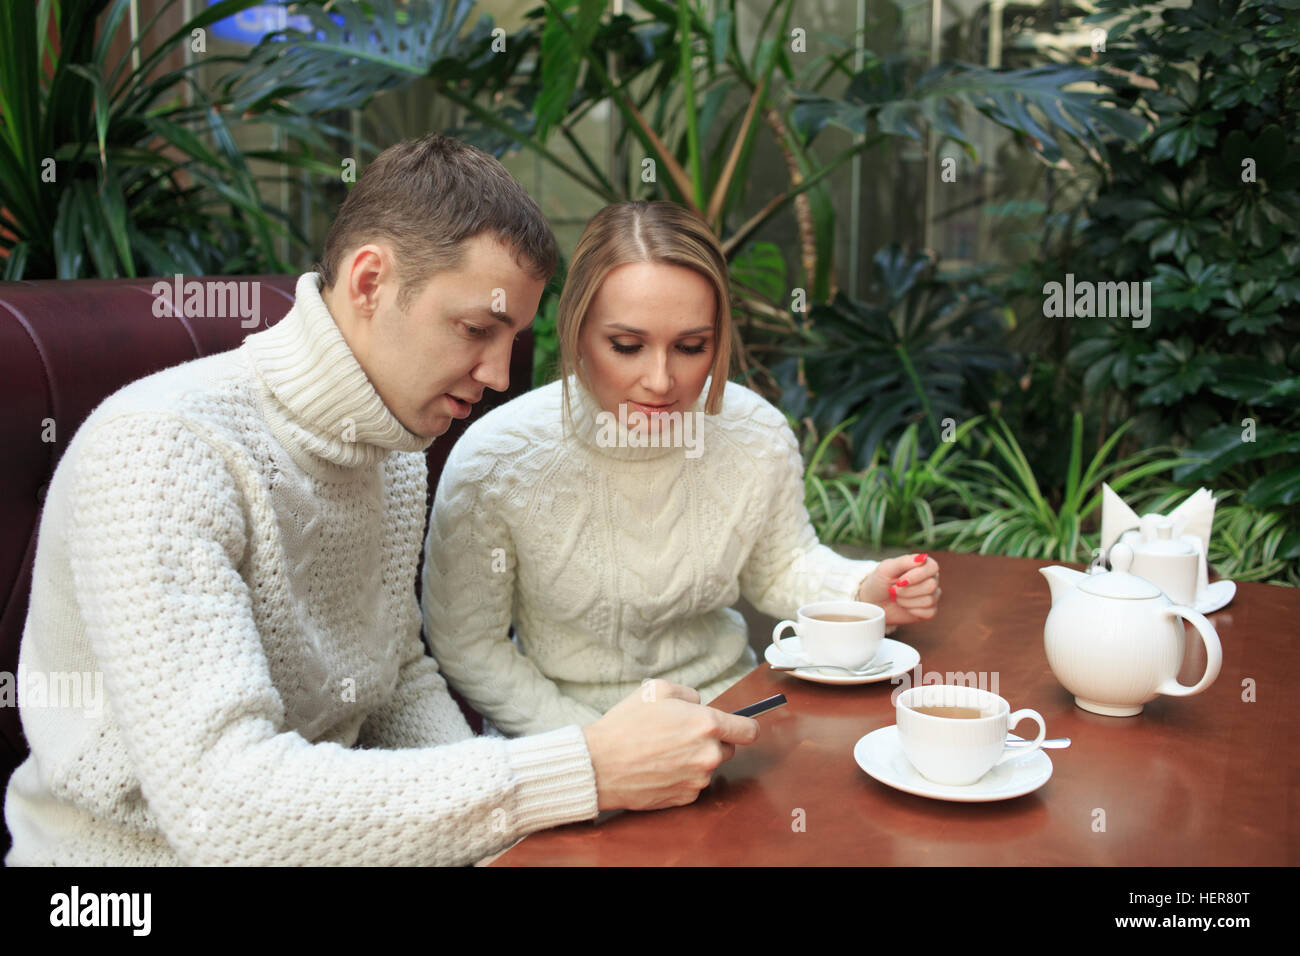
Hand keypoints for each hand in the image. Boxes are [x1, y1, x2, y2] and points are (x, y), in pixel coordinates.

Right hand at [581, 680, 759, 811]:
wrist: (599, 765)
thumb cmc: (626, 724)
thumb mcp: (657, 690)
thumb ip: (689, 694)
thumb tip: (700, 704)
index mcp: (706, 725)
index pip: (749, 730)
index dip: (745, 726)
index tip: (739, 727)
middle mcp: (708, 755)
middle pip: (728, 749)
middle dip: (712, 742)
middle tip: (682, 736)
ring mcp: (697, 780)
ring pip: (708, 767)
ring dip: (694, 760)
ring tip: (662, 752)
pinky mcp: (684, 799)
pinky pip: (692, 784)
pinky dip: (681, 777)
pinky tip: (658, 768)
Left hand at [856, 553, 940, 625]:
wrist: (873, 602)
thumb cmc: (879, 582)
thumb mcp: (886, 568)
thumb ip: (903, 562)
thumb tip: (922, 557)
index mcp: (923, 564)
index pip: (932, 567)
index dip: (916, 576)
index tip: (899, 581)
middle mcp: (931, 578)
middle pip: (931, 585)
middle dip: (908, 590)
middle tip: (894, 590)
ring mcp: (932, 595)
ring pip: (929, 600)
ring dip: (907, 601)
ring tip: (897, 597)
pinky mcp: (929, 610)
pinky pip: (929, 612)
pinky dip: (912, 610)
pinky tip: (904, 606)